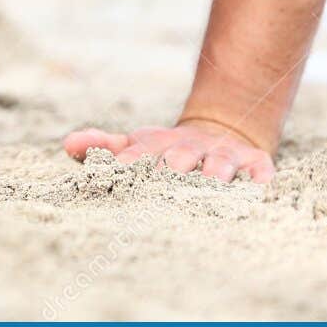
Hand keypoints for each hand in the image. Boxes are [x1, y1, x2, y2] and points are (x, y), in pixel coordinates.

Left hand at [62, 119, 275, 183]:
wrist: (220, 133)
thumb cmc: (167, 151)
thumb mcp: (136, 146)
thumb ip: (102, 146)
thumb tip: (67, 144)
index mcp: (159, 144)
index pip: (140, 153)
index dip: (128, 163)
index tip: (115, 174)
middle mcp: (191, 148)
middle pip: (180, 159)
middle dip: (171, 172)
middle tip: (161, 189)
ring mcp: (225, 155)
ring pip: (219, 166)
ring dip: (214, 178)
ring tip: (208, 191)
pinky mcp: (256, 163)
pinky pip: (259, 173)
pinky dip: (257, 182)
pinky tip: (255, 194)